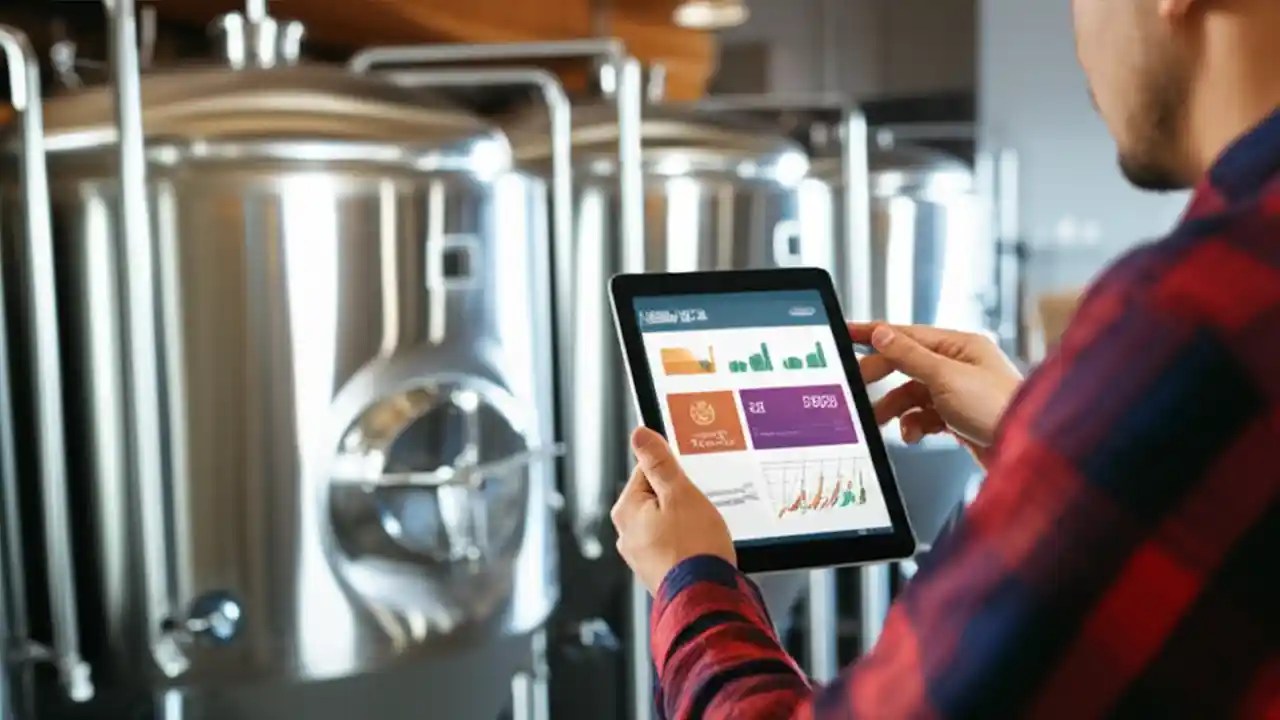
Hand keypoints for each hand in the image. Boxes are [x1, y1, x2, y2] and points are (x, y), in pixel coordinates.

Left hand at [611, 427, 735, 594]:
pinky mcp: (659, 571)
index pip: (646, 471)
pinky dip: (688, 543)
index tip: (689, 479)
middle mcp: (627, 534)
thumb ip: (659, 462)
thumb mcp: (679, 493)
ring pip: (667, 522)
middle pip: (657, 498)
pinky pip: (674, 545)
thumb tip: (640, 436)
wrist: (706, 596)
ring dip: (687, 522)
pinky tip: (701, 548)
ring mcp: (642, 555)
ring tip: (702, 531)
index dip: (674, 472)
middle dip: (681, 499)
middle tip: (698, 507)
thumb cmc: (694, 548)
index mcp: (626, 510)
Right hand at [850, 322, 1022, 461]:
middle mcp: (960, 366)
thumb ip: (910, 356)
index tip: (846, 332)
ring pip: (913, 395)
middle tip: (857, 387)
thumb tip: (881, 334)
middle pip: (907, 365)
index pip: (907, 334)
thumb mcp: (946, 378)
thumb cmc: (999, 409)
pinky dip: (914, 425)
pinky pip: (925, 417)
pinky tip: (912, 434)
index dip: (874, 334)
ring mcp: (959, 393)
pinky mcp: (959, 418)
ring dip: (896, 409)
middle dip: (882, 378)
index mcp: (960, 346)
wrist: (1026, 453)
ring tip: (881, 420)